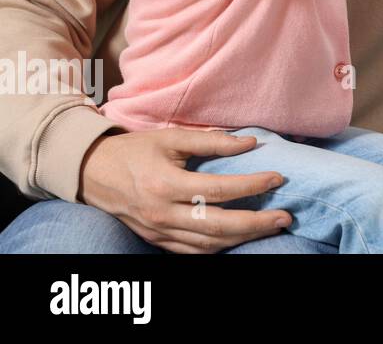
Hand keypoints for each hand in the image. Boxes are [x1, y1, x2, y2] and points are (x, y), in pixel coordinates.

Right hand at [79, 128, 291, 253]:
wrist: (90, 173)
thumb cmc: (134, 151)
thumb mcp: (170, 138)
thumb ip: (211, 141)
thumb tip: (250, 143)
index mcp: (165, 184)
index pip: (218, 190)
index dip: (251, 186)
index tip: (278, 178)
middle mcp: (162, 213)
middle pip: (217, 225)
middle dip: (256, 223)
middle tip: (285, 217)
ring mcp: (158, 232)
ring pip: (207, 244)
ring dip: (243, 238)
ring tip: (271, 228)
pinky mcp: (155, 241)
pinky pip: (192, 252)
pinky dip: (219, 248)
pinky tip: (240, 239)